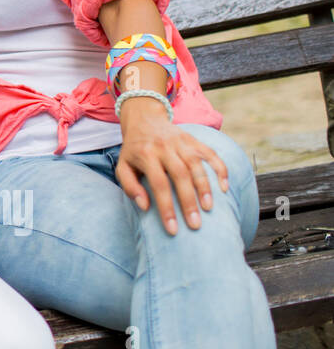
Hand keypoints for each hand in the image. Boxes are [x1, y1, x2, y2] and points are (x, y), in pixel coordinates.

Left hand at [115, 98, 229, 234]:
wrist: (144, 119)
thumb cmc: (133, 150)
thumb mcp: (122, 166)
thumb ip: (130, 186)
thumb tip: (144, 207)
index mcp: (145, 154)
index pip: (158, 184)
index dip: (166, 207)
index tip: (172, 229)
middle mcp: (164, 146)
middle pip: (180, 175)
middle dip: (189, 201)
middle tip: (195, 224)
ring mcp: (181, 141)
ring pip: (197, 164)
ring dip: (205, 187)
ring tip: (209, 208)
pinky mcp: (193, 139)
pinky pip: (210, 153)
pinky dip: (220, 169)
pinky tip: (224, 187)